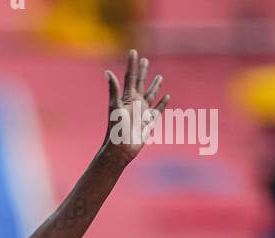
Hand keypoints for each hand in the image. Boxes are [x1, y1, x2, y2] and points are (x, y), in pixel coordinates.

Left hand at [104, 50, 169, 164]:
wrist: (121, 148)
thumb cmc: (116, 128)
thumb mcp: (115, 106)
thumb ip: (114, 89)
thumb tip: (107, 71)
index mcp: (127, 97)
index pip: (130, 77)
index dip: (132, 64)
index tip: (133, 51)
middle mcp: (135, 102)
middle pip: (141, 83)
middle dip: (143, 71)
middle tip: (145, 60)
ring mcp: (142, 112)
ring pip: (151, 94)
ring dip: (155, 85)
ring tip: (159, 76)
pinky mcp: (148, 121)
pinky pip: (157, 110)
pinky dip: (162, 103)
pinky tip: (167, 96)